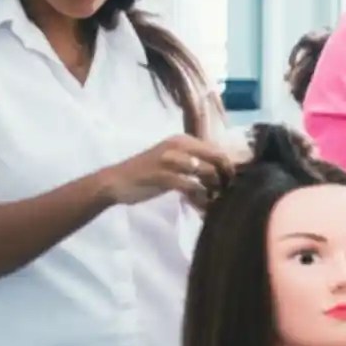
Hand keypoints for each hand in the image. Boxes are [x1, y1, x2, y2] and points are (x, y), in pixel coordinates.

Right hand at [99, 135, 233, 206]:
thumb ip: (194, 161)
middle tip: (225, 192)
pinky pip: (192, 187)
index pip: (217, 148)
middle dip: (226, 176)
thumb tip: (221, 171)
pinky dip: (200, 198)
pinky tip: (200, 206)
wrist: (116, 181)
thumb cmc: (147, 172)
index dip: (228, 166)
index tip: (230, 182)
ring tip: (212, 200)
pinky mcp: (164, 176)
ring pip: (207, 172)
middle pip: (217, 158)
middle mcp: (179, 145)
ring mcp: (171, 160)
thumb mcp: (172, 159)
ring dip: (214, 189)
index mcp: (183, 139)